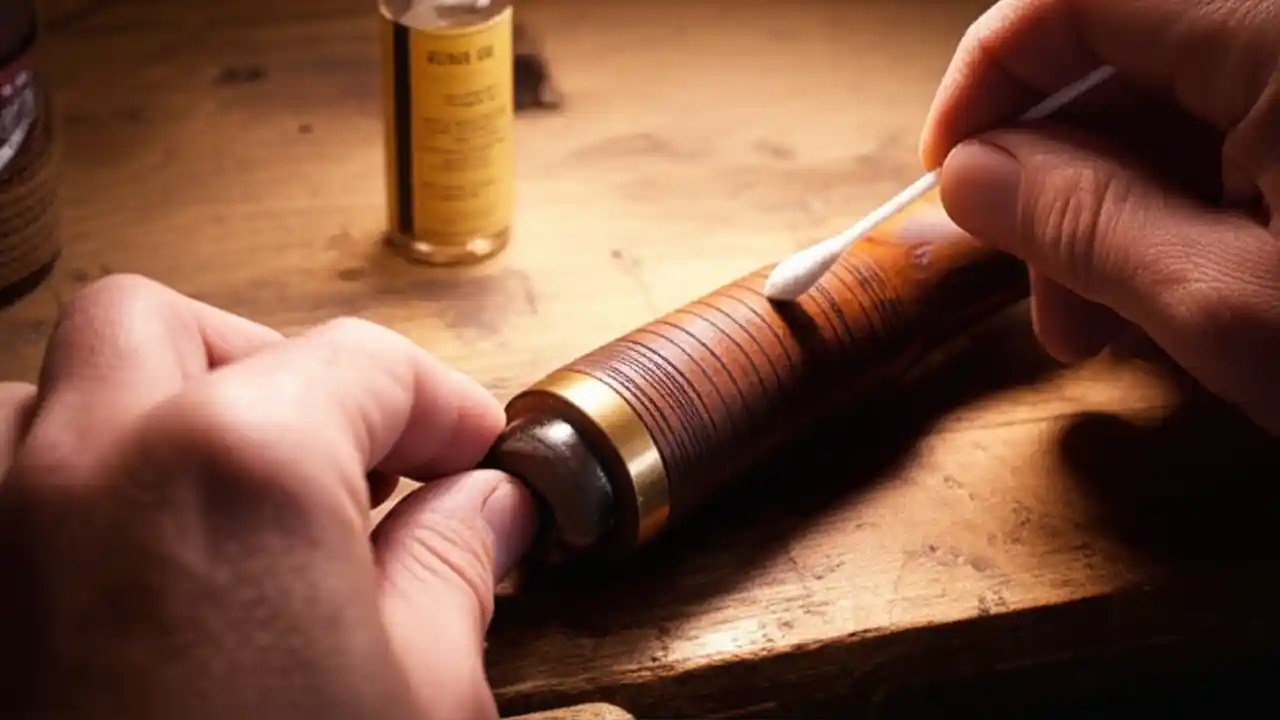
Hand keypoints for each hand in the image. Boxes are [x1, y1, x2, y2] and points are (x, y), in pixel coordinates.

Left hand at [0, 275, 536, 718]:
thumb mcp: (423, 698)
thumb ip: (452, 568)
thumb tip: (484, 507)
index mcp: (238, 467)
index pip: (361, 362)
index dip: (440, 403)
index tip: (473, 454)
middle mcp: (93, 468)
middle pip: (169, 325)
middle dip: (272, 367)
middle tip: (351, 457)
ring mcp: (4, 532)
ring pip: (55, 390)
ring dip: (147, 412)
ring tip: (232, 492)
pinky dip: (69, 482)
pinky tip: (144, 551)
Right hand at [923, 0, 1279, 433]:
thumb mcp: (1224, 301)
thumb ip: (1081, 221)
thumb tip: (968, 173)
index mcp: (1276, 28)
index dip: (989, 73)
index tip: (948, 168)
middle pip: (1121, 58)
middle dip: (1055, 176)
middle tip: (1042, 293)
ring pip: (1171, 106)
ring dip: (1110, 211)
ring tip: (1102, 326)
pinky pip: (1228, 135)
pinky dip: (1179, 212)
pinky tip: (1168, 297)